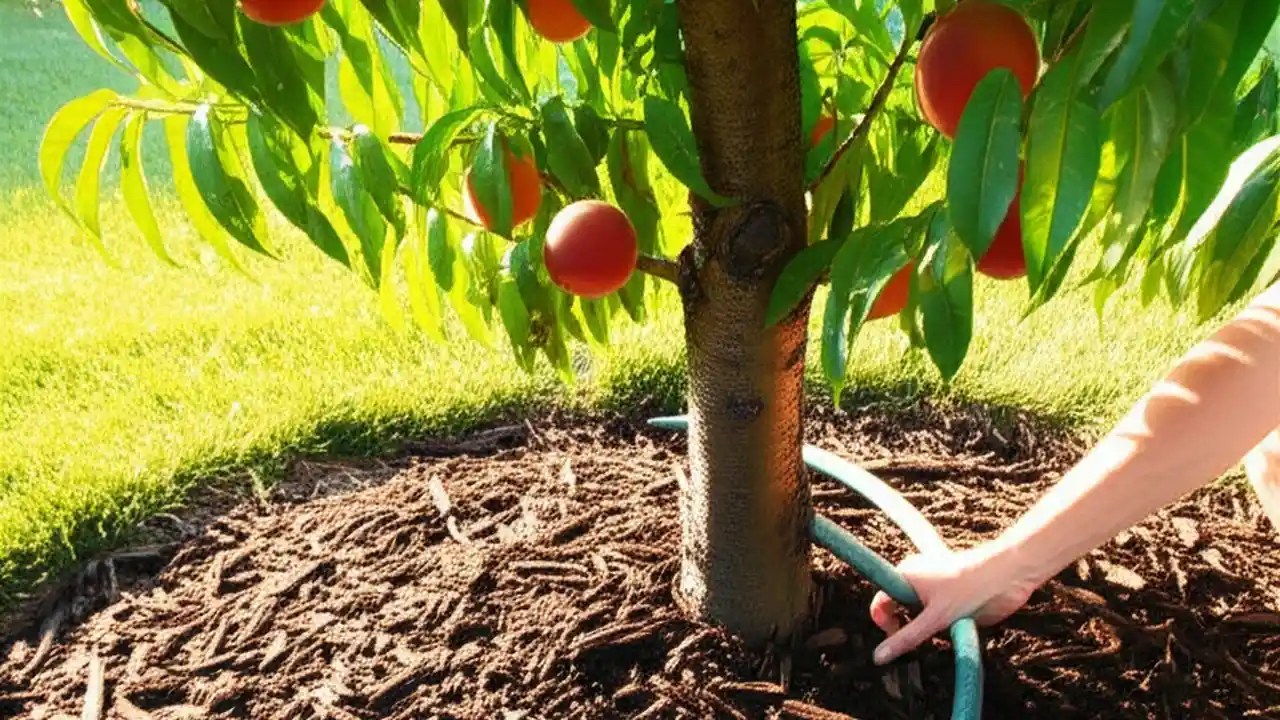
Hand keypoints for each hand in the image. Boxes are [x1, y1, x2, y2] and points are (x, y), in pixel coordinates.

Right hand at [869, 544, 1037, 664]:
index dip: (884, 621)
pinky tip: (958, 624)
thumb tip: (878, 658)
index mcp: (905, 575)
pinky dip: (943, 626)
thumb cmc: (971, 587)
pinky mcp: (951, 597)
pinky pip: (937, 617)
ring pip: (919, 616)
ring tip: (949, 625)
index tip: (897, 635)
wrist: (1010, 575)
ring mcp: (934, 587)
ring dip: (930, 628)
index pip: (880, 601)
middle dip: (909, 626)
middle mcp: (916, 580)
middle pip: (899, 609)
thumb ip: (905, 638)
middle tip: (926, 635)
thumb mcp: (935, 618)